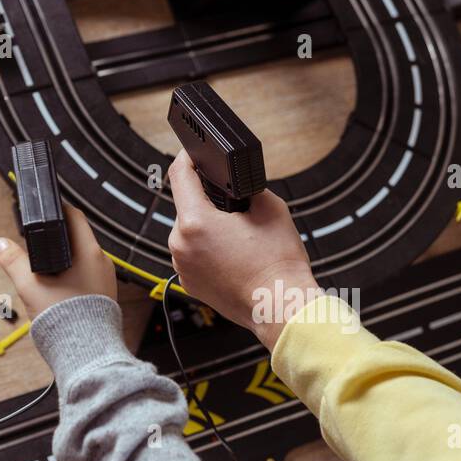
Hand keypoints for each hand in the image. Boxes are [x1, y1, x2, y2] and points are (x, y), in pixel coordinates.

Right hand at [0, 205, 116, 318]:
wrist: (86, 353)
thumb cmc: (64, 320)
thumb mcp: (31, 287)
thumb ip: (14, 262)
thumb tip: (0, 244)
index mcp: (90, 254)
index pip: (75, 218)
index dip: (58, 210)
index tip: (43, 211)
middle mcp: (103, 263)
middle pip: (78, 238)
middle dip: (56, 238)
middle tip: (35, 240)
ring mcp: (106, 280)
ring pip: (82, 259)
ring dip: (63, 258)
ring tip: (42, 267)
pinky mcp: (105, 295)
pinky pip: (87, 276)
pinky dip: (71, 275)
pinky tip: (57, 286)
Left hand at [167, 151, 317, 348]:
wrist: (281, 306)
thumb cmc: (277, 265)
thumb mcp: (270, 207)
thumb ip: (245, 188)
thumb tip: (235, 185)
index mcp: (195, 222)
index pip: (179, 175)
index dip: (188, 158)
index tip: (194, 154)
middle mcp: (180, 245)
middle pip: (185, 207)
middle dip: (207, 201)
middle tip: (234, 205)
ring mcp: (183, 267)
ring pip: (189, 232)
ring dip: (207, 227)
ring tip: (238, 236)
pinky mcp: (190, 283)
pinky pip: (193, 255)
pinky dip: (207, 250)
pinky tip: (233, 255)